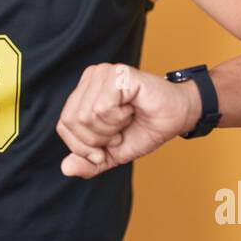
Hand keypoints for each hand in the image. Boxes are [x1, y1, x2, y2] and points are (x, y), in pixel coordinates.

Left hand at [56, 63, 200, 177]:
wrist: (177, 118)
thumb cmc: (145, 129)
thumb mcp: (112, 153)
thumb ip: (88, 162)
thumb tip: (65, 168)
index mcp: (84, 91)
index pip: (64, 124)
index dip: (82, 146)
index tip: (105, 149)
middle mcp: (92, 76)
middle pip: (73, 121)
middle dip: (98, 139)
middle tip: (119, 132)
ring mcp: (105, 73)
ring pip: (87, 115)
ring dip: (111, 128)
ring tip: (126, 118)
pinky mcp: (119, 74)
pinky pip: (103, 107)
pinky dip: (118, 118)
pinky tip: (131, 109)